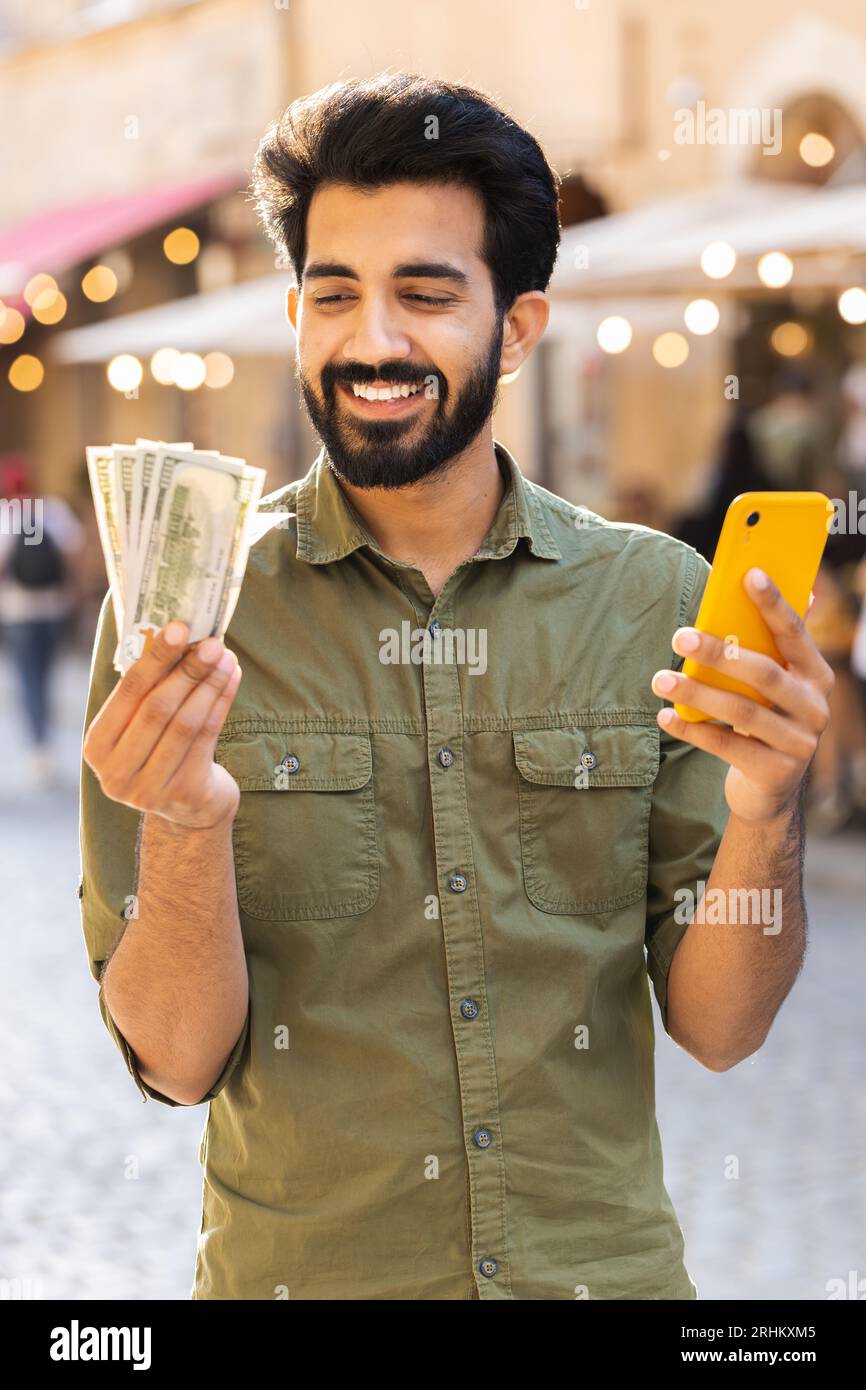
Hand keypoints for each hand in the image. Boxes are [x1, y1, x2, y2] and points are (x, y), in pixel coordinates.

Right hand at [83, 621, 242, 829]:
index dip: (154, 659)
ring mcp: (149, 789)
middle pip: (157, 708)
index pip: (127, 694)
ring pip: (185, 723)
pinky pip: (207, 737)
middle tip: (211, 642)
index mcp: (97, 748)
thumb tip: (178, 635)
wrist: (189, 809)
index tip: (178, 628)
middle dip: (187, 670)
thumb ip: (148, 691)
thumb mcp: (142, 727)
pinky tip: (231, 679)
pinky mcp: (184, 794)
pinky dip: (221, 703)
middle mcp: (116, 773)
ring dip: (209, 684)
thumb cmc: (162, 752)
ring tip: (226, 657)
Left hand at [650, 568, 834, 823]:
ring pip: (742, 711)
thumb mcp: (772, 687)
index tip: (749, 574)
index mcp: (815, 675)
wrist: (770, 790)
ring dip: (696, 692)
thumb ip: (764, 648)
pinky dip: (692, 729)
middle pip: (764, 674)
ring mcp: (799, 742)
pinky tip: (665, 716)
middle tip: (679, 636)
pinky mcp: (776, 772)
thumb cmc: (763, 721)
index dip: (774, 604)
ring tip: (659, 679)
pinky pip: (726, 745)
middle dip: (719, 652)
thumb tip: (748, 586)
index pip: (794, 633)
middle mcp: (815, 707)